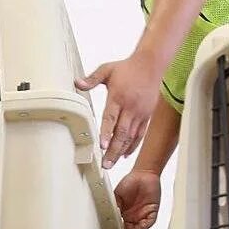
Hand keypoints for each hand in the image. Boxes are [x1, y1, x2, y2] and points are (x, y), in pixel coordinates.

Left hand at [76, 54, 162, 169]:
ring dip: (121, 151)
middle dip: (113, 150)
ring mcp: (140, 113)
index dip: (106, 133)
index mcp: (118, 97)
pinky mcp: (147, 116)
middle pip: (121, 133)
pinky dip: (133, 146)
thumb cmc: (128, 67)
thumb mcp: (107, 70)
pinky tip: (125, 154)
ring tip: (112, 163)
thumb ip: (91, 79)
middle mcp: (130, 107)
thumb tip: (76, 83)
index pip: (111, 118)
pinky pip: (140, 134)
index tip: (102, 145)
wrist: (151, 64)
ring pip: (131, 137)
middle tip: (105, 164)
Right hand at [114, 169, 161, 228]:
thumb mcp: (117, 195)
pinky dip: (143, 228)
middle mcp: (134, 218)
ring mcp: (143, 216)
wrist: (144, 174)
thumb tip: (109, 216)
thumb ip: (114, 206)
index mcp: (124, 216)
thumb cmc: (131, 182)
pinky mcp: (152, 213)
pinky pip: (148, 223)